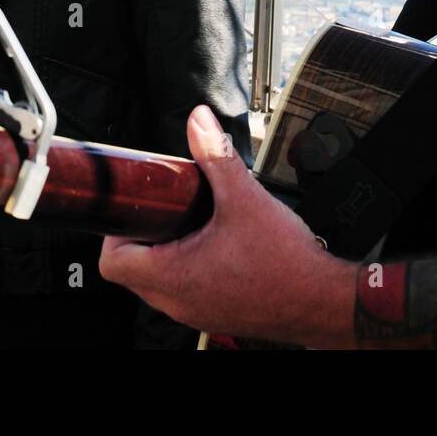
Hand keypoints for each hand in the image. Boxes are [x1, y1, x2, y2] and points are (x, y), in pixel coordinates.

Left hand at [99, 105, 358, 347]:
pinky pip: (183, 291)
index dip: (117, 230)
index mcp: (174, 277)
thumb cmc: (288, 263)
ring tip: (192, 224)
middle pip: (130, 271)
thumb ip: (216, 156)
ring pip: (157, 283)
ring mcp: (196, 313)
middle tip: (166, 209)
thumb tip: (198, 123)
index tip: (140, 208)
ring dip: (165, 253)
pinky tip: (215, 244)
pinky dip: (188, 267)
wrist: (324, 301)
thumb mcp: (245, 198)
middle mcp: (177, 302)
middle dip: (143, 236)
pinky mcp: (215, 313)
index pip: (112, 262)